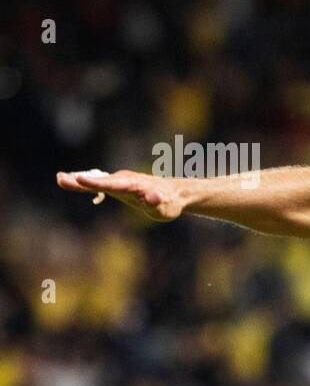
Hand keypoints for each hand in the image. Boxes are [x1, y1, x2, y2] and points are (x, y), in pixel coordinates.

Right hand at [56, 169, 185, 221]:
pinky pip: (100, 183)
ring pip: (98, 181)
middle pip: (100, 181)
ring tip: (60, 178)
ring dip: (79, 180)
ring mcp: (120, 180)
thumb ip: (156, 202)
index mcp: (133, 185)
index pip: (112, 184)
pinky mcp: (119, 184)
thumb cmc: (169, 203)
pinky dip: (86, 183)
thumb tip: (153, 198)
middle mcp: (124, 179)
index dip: (95, 183)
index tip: (80, 179)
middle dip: (80, 181)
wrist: (175, 194)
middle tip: (60, 178)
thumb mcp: (165, 207)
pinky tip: (71, 181)